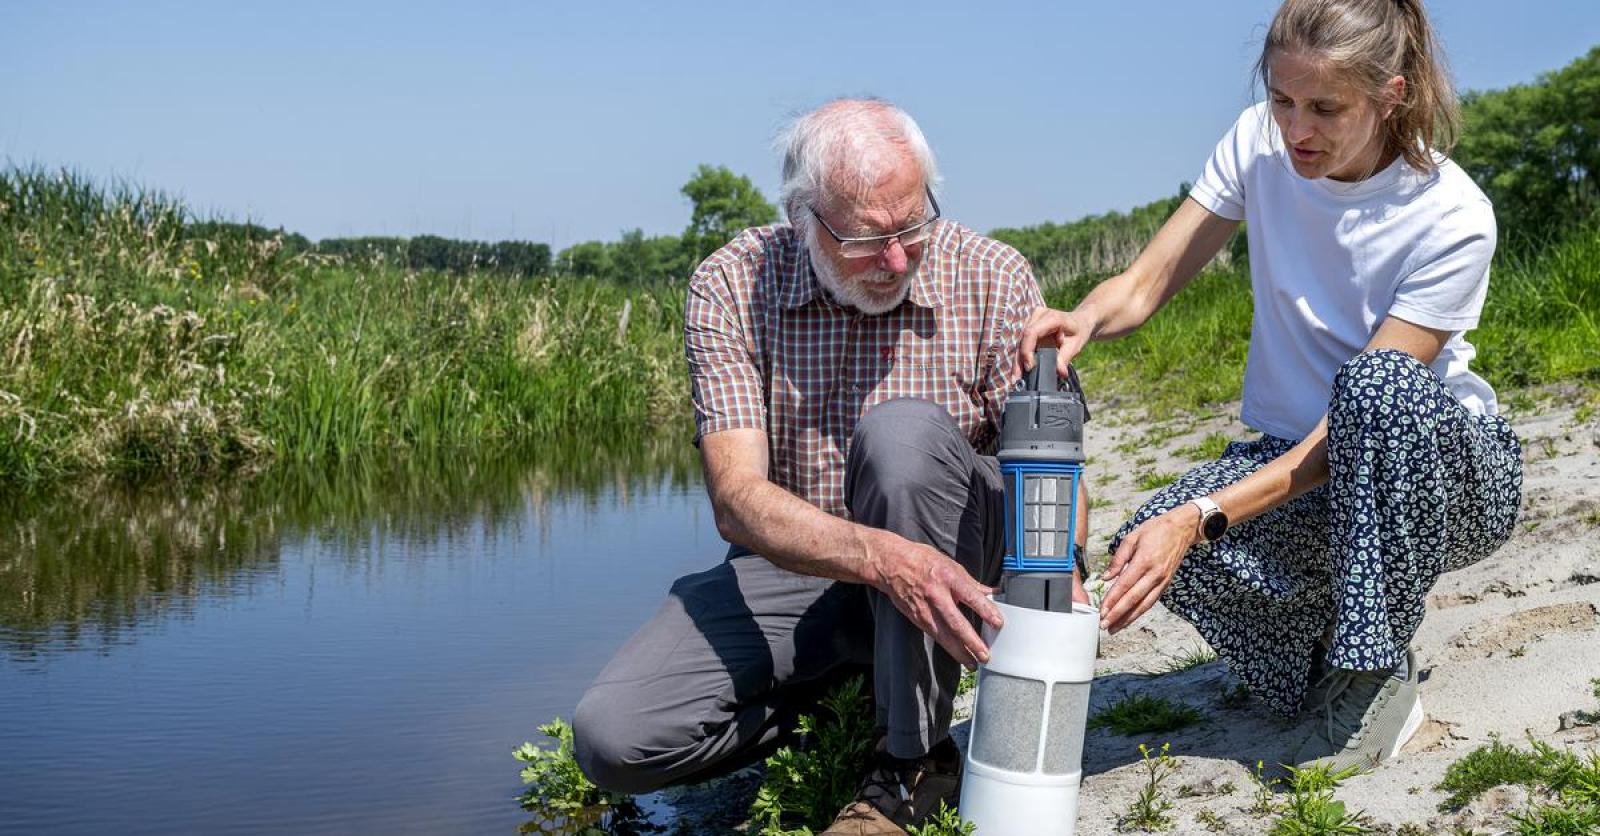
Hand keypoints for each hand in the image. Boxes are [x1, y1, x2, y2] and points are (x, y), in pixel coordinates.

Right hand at [866, 529, 1003, 668]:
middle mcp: (936, 595)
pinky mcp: (916, 618)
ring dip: (959, 652)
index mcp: (948, 577)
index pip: (971, 597)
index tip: (998, 623)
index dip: (985, 611)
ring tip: (972, 663)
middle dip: (972, 642)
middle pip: (956, 623)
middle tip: (985, 655)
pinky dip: (947, 646)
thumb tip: (992, 593)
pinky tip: (957, 654)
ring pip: (943, 636)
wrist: (890, 564)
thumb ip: (971, 582)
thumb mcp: (950, 564)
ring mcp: (924, 609)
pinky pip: (935, 635)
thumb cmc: (921, 561)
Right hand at [1018, 306, 1095, 376]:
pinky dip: (1021, 356)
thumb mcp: (1076, 345)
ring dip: (1018, 359)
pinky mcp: (1029, 326)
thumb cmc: (1078, 332)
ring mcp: (1032, 319)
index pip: (1032, 332)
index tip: (1029, 367)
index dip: (1027, 350)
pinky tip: (1019, 370)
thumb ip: (1065, 357)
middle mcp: (1039, 315)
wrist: (1079, 321)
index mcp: (1052, 317)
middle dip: (1019, 359)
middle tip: (1017, 378)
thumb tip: (1060, 373)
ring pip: (1020, 341)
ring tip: (1016, 377)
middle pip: (1023, 338)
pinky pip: (1022, 342)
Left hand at [1098, 504, 1199, 633]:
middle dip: (1118, 614)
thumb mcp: (1132, 537)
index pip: (1125, 585)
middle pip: (1133, 599)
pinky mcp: (1166, 583)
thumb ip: (1118, 558)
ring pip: (1144, 605)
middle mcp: (1154, 574)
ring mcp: (1162, 580)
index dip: (1112, 600)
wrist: (1182, 528)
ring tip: (1115, 628)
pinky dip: (1140, 612)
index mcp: (1144, 561)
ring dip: (1128, 618)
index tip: (1101, 611)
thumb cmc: (1155, 530)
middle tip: (1104, 626)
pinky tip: (1129, 618)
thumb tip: (1105, 577)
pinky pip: (1151, 601)